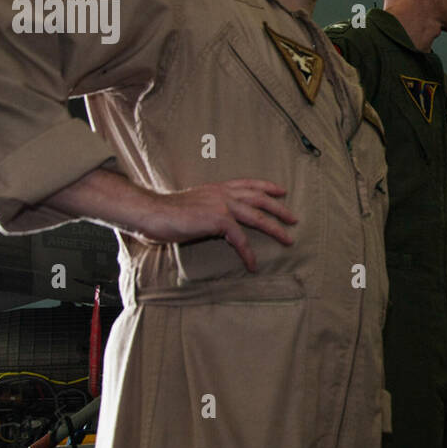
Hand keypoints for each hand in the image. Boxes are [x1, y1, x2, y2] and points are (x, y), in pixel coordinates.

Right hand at [135, 179, 296, 272]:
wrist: (152, 212)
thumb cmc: (167, 212)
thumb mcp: (194, 204)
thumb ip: (209, 208)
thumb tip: (218, 221)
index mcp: (218, 188)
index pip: (248, 183)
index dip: (266, 186)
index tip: (281, 190)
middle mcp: (223, 193)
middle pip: (260, 199)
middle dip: (279, 208)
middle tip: (294, 219)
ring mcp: (222, 205)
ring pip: (257, 217)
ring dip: (275, 229)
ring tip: (288, 240)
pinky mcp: (218, 221)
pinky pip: (240, 239)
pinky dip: (248, 253)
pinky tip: (252, 264)